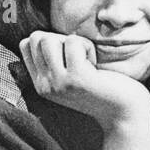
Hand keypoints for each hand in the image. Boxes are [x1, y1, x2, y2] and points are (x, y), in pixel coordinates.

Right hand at [19, 31, 149, 132]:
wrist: (124, 114)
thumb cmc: (101, 89)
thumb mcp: (68, 78)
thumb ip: (52, 62)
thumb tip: (37, 36)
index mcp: (40, 84)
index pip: (26, 44)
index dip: (49, 39)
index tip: (68, 56)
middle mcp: (44, 86)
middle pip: (36, 38)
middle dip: (61, 39)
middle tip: (79, 58)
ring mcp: (58, 83)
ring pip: (48, 39)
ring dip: (73, 42)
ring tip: (86, 61)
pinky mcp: (76, 78)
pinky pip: (73, 42)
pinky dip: (88, 47)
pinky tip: (96, 66)